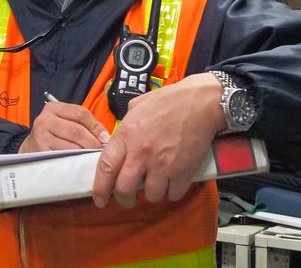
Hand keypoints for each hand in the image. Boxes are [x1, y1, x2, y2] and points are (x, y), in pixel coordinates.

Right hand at [18, 102, 110, 152]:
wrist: (30, 146)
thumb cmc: (53, 133)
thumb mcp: (64, 121)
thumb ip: (82, 123)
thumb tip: (105, 137)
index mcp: (53, 108)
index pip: (80, 113)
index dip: (96, 126)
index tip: (106, 138)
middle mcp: (45, 119)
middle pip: (76, 130)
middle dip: (93, 142)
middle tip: (101, 151)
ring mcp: (41, 136)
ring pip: (71, 145)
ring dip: (86, 153)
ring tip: (93, 158)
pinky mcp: (41, 151)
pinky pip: (64, 157)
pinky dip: (75, 161)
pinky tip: (81, 163)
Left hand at [91, 72, 226, 208]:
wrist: (201, 102)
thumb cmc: (169, 101)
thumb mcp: (136, 107)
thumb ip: (124, 126)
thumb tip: (118, 139)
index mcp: (126, 135)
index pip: (105, 168)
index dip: (99, 188)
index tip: (99, 199)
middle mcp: (141, 153)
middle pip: (124, 189)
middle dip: (124, 200)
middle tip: (128, 199)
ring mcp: (162, 164)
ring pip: (151, 195)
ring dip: (152, 194)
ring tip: (156, 184)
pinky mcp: (183, 171)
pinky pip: (173, 194)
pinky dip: (172, 192)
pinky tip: (173, 182)